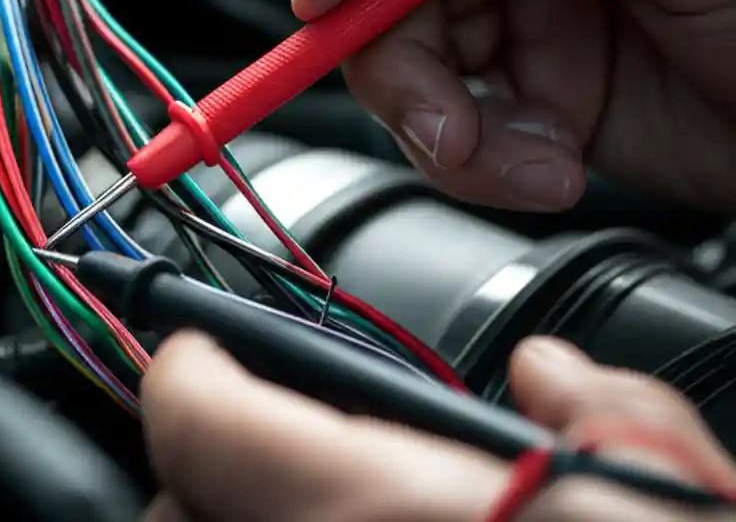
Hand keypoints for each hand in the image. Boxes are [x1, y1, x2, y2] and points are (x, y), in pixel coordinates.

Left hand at [140, 331, 735, 520]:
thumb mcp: (675, 499)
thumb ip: (605, 417)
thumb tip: (551, 378)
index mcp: (368, 514)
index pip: (193, 417)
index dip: (193, 366)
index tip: (208, 349)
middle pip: (178, 507)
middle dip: (214, 464)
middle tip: (282, 444)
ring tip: (318, 510)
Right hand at [291, 0, 735, 212]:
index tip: (330, 1)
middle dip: (407, 67)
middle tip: (441, 131)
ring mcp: (539, 9)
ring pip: (423, 65)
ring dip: (453, 130)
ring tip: (530, 164)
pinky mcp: (542, 92)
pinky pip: (465, 127)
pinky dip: (486, 162)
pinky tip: (547, 168)